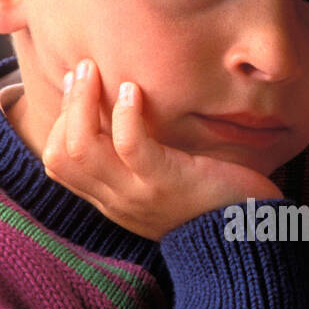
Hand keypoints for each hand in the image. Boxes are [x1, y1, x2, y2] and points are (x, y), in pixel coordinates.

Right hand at [41, 59, 283, 241]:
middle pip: (62, 153)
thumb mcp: (164, 183)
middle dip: (67, 105)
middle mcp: (116, 200)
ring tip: (96, 71)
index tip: (78, 88)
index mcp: (111, 199)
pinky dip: (126, 113)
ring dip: (83, 102)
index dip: (61, 120)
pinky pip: (129, 145)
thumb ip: (139, 160)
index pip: (59, 163)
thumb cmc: (214, 201)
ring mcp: (138, 194)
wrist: (248, 238)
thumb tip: (123, 115)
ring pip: (82, 147)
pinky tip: (134, 90)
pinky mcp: (166, 182)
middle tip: (84, 70)